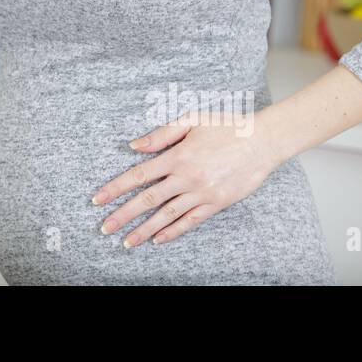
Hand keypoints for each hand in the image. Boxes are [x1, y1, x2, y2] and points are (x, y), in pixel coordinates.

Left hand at [91, 110, 282, 246]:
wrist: (264, 141)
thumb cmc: (228, 126)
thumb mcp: (191, 120)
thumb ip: (161, 134)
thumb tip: (133, 145)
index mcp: (177, 156)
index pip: (138, 175)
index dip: (115, 188)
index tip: (98, 199)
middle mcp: (186, 178)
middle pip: (147, 200)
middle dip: (123, 215)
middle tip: (104, 228)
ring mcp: (201, 193)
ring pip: (166, 216)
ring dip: (144, 230)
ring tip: (126, 241)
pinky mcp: (216, 204)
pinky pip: (190, 221)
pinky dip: (172, 232)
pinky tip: (157, 239)